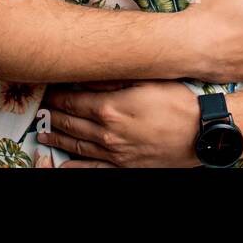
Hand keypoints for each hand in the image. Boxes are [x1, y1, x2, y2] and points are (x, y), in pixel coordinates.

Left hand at [37, 80, 201, 167]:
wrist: (201, 133)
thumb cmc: (178, 102)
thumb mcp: (146, 80)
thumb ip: (114, 77)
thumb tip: (88, 73)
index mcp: (109, 108)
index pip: (73, 100)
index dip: (57, 95)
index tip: (47, 90)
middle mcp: (107, 133)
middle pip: (70, 124)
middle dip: (53, 116)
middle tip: (41, 110)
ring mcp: (114, 153)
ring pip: (77, 146)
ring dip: (57, 139)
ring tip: (43, 135)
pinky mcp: (124, 167)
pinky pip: (92, 170)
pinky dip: (74, 167)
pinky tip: (62, 165)